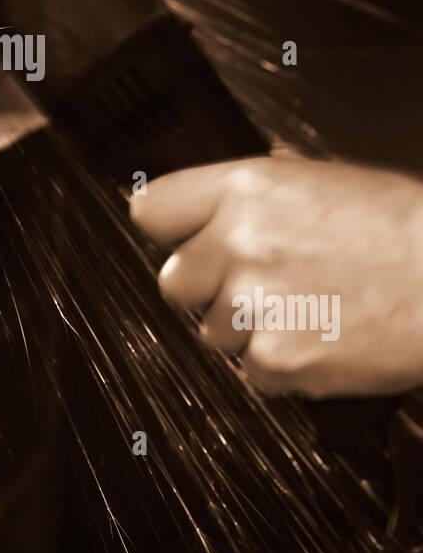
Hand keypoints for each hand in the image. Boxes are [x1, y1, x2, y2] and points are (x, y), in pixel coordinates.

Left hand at [129, 155, 422, 398]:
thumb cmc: (403, 229)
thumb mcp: (327, 181)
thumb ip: (263, 191)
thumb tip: (228, 198)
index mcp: (246, 189)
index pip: (153, 209)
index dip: (171, 228)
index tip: (182, 237)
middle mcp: (238, 244)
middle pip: (174, 280)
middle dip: (209, 286)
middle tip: (260, 282)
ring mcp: (251, 305)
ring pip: (212, 331)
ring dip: (247, 327)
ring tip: (307, 307)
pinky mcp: (273, 360)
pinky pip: (250, 370)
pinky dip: (279, 363)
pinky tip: (320, 335)